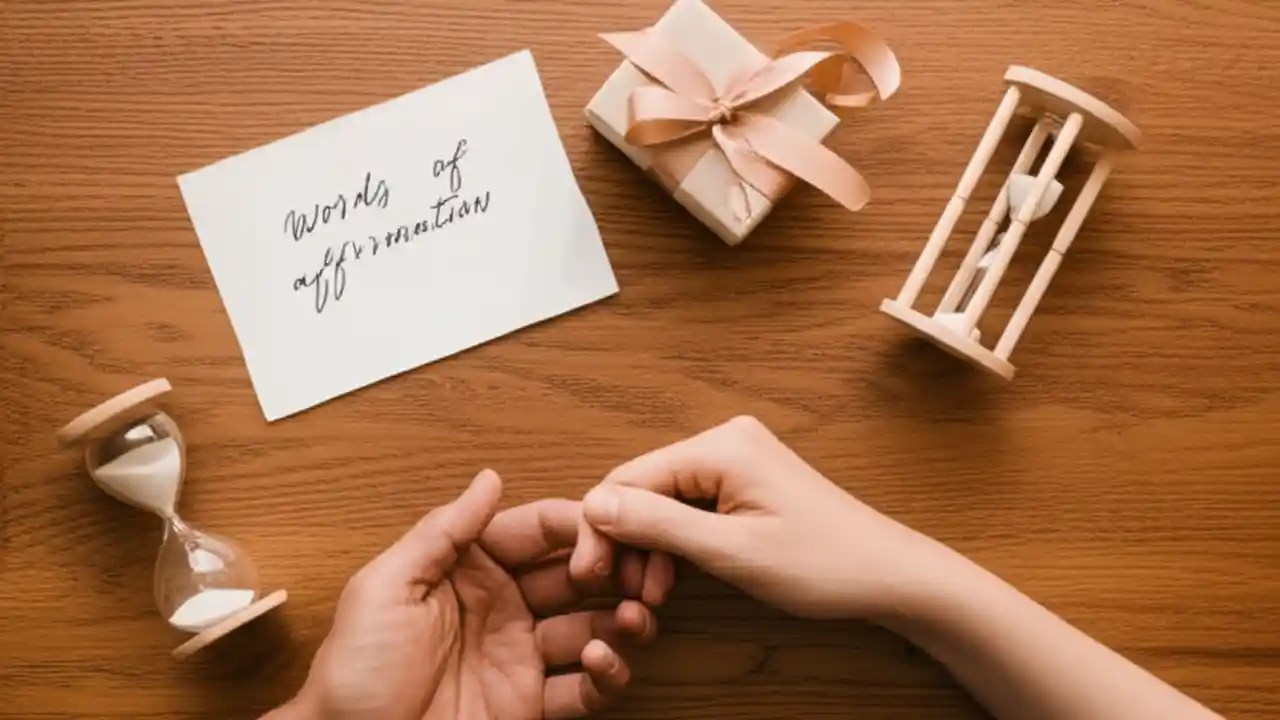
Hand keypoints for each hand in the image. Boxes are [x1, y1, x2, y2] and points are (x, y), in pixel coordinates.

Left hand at [278, 470, 655, 719]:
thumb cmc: (355, 672)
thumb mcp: (386, 588)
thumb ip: (441, 531)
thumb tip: (490, 478)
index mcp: (470, 569)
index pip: (538, 530)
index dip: (578, 526)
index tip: (607, 529)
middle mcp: (503, 607)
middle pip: (578, 574)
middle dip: (615, 568)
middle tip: (640, 572)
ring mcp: (520, 656)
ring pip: (594, 625)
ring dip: (624, 618)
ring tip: (634, 618)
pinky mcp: (530, 705)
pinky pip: (586, 687)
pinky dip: (608, 673)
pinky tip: (602, 660)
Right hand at [570, 416, 952, 619]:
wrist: (888, 574)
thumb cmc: (825, 563)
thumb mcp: (730, 551)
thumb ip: (658, 524)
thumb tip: (594, 503)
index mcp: (721, 446)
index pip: (629, 477)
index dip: (600, 526)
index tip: (590, 574)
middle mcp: (726, 441)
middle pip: (643, 486)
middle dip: (625, 539)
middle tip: (619, 591)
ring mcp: (737, 460)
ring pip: (663, 501)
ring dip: (648, 547)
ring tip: (651, 594)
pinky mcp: (745, 482)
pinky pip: (689, 506)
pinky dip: (675, 542)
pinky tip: (673, 577)